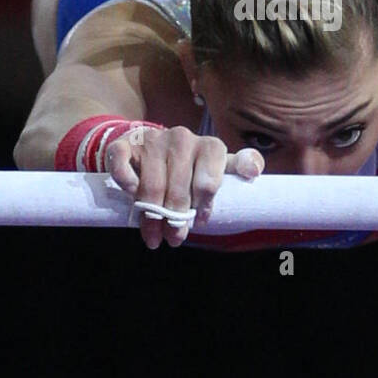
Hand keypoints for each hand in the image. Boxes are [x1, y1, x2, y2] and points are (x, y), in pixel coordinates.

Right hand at [103, 125, 263, 248]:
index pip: (208, 182)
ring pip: (152, 185)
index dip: (203, 207)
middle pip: (179, 190)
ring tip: (153, 236)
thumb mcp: (219, 165)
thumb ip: (239, 166)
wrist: (152, 143)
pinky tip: (132, 197)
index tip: (199, 222)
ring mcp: (153, 139)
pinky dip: (126, 184)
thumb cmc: (192, 164)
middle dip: (176, 220)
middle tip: (174, 239)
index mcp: (209, 146)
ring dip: (151, 216)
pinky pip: (123, 165)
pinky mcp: (127, 142)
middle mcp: (182, 138)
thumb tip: (254, 171)